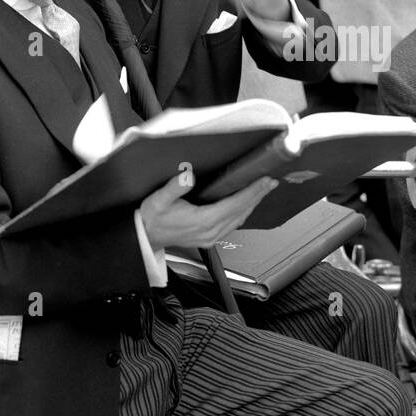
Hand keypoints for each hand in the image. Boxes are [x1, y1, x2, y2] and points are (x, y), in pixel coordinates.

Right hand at [139, 172, 277, 251]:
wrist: (144, 237)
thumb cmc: (151, 219)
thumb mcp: (158, 200)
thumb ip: (174, 188)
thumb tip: (187, 176)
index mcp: (202, 221)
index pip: (234, 204)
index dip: (251, 192)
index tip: (263, 181)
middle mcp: (210, 232)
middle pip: (241, 212)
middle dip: (257, 196)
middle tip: (270, 182)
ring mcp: (211, 238)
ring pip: (239, 219)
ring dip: (252, 204)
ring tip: (263, 190)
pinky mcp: (209, 239)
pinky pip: (232, 225)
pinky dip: (243, 213)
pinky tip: (247, 205)